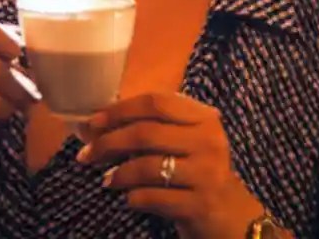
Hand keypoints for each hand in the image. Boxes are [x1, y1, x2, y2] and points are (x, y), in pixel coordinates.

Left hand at [77, 92, 269, 238]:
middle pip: (146, 133)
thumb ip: (146, 129)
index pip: (155, 102)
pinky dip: (133, 197)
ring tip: (107, 180)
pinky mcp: (200, 204)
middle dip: (108, 143)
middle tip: (86, 155)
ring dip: (118, 174)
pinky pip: (153, 197)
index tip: (92, 122)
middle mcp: (208, 141)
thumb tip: (90, 127)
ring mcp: (207, 173)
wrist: (232, 215)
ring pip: (147, 166)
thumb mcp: (182, 143)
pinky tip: (129, 198)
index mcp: (203, 118)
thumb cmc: (197, 171)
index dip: (119, 110)